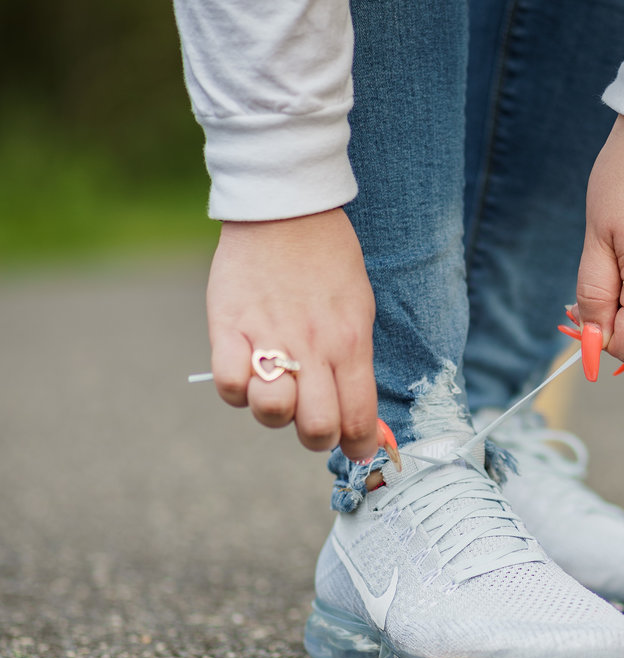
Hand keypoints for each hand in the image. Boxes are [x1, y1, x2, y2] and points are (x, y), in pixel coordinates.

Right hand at [206, 208, 378, 458]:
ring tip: (277, 389)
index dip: (357, 447)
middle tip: (312, 419)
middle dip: (316, 436)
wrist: (285, 208)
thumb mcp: (360, 310)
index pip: (359, 419)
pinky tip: (246, 371)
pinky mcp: (228, 327)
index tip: (354, 449)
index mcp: (351, 344)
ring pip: (271, 412)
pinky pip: (228, 385)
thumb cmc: (328, 260)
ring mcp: (269, 338)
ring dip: (274, 413)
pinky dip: (236, 389)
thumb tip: (358, 413)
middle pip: (316, 428)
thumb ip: (356, 362)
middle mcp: (313, 348)